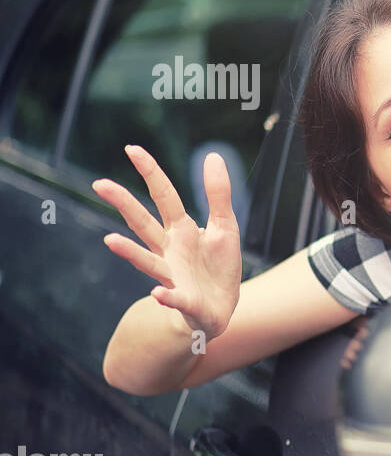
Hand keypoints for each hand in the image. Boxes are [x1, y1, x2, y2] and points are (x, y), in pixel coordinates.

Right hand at [92, 145, 242, 338]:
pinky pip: (174, 298)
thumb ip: (218, 194)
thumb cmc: (218, 265)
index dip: (151, 172)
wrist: (221, 307)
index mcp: (180, 229)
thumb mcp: (225, 225)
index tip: (131, 148)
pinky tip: (157, 293)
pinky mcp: (185, 300)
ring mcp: (173, 275)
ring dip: (130, 252)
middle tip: (100, 184)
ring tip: (111, 241)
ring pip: (148, 262)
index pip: (164, 196)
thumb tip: (213, 155)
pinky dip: (166, 296)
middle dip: (124, 204)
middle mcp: (169, 250)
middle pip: (143, 223)